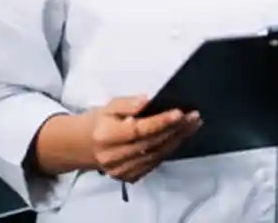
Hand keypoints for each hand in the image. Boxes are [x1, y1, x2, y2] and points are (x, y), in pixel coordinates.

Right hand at [87, 96, 201, 182]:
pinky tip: (179, 138)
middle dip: (175, 129)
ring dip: (177, 139)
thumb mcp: (109, 106)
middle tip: (194, 116)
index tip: (179, 113)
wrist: (84, 146)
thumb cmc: (100, 122)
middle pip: (151, 143)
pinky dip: (168, 150)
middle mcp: (113, 157)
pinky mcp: (128, 178)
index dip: (160, 122)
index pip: (138, 130)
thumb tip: (148, 100)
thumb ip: (128, 104)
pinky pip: (154, 163)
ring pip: (156, 155)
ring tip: (192, 125)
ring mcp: (121, 171)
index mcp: (106, 136)